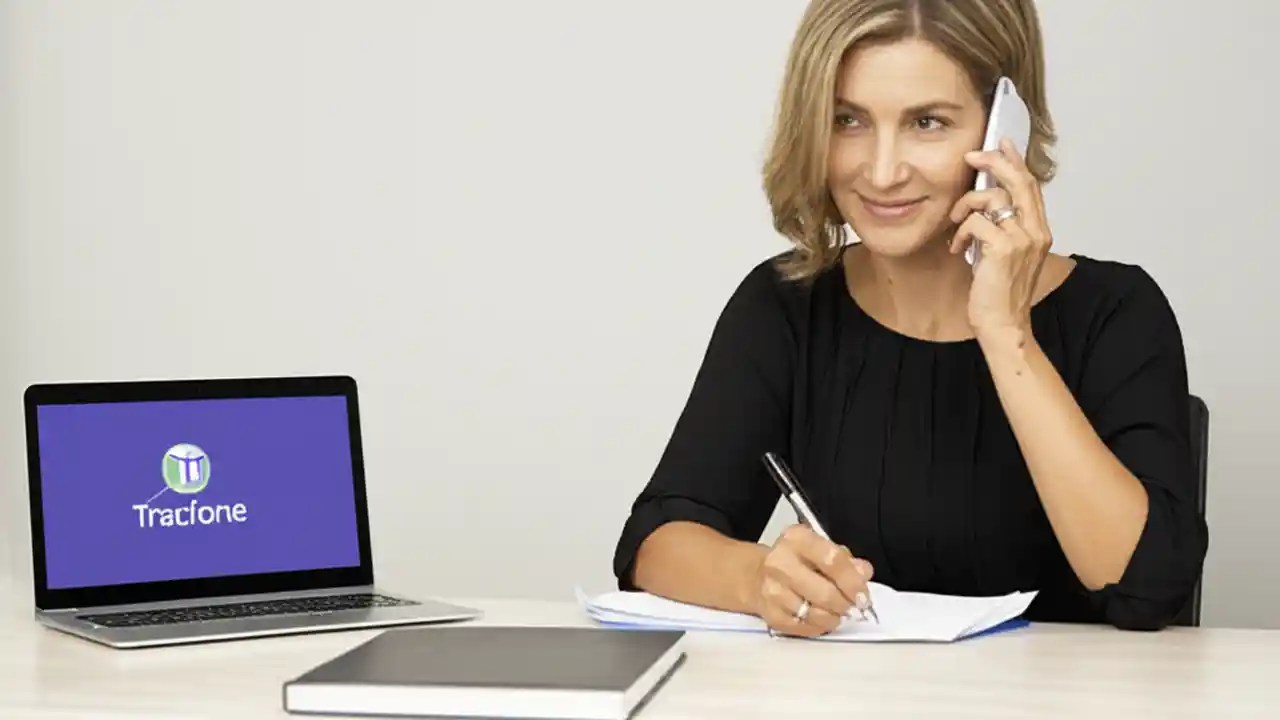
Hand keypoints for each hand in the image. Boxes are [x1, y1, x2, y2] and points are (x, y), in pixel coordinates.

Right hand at [748, 524, 873, 637]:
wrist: (757, 575)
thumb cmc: (795, 561)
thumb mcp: (821, 549)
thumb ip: (846, 561)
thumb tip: (863, 573)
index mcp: (796, 539)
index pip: (833, 560)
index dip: (853, 581)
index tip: (863, 595)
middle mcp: (780, 562)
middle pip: (824, 592)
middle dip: (845, 604)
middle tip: (853, 607)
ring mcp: (772, 590)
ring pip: (814, 614)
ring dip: (833, 617)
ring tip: (836, 613)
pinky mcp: (770, 614)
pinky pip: (803, 627)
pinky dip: (818, 626)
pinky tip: (821, 619)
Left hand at [948, 138, 1052, 338]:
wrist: (1004, 325)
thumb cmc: (1000, 294)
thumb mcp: (1004, 255)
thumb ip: (1002, 229)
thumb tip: (984, 207)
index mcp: (1039, 231)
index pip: (1030, 186)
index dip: (1015, 161)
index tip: (1001, 144)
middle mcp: (1036, 231)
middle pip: (1019, 180)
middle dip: (995, 161)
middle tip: (972, 155)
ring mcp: (1022, 239)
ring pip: (993, 197)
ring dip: (966, 206)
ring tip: (957, 224)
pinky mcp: (1003, 248)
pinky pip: (976, 221)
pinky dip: (961, 231)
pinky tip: (958, 248)